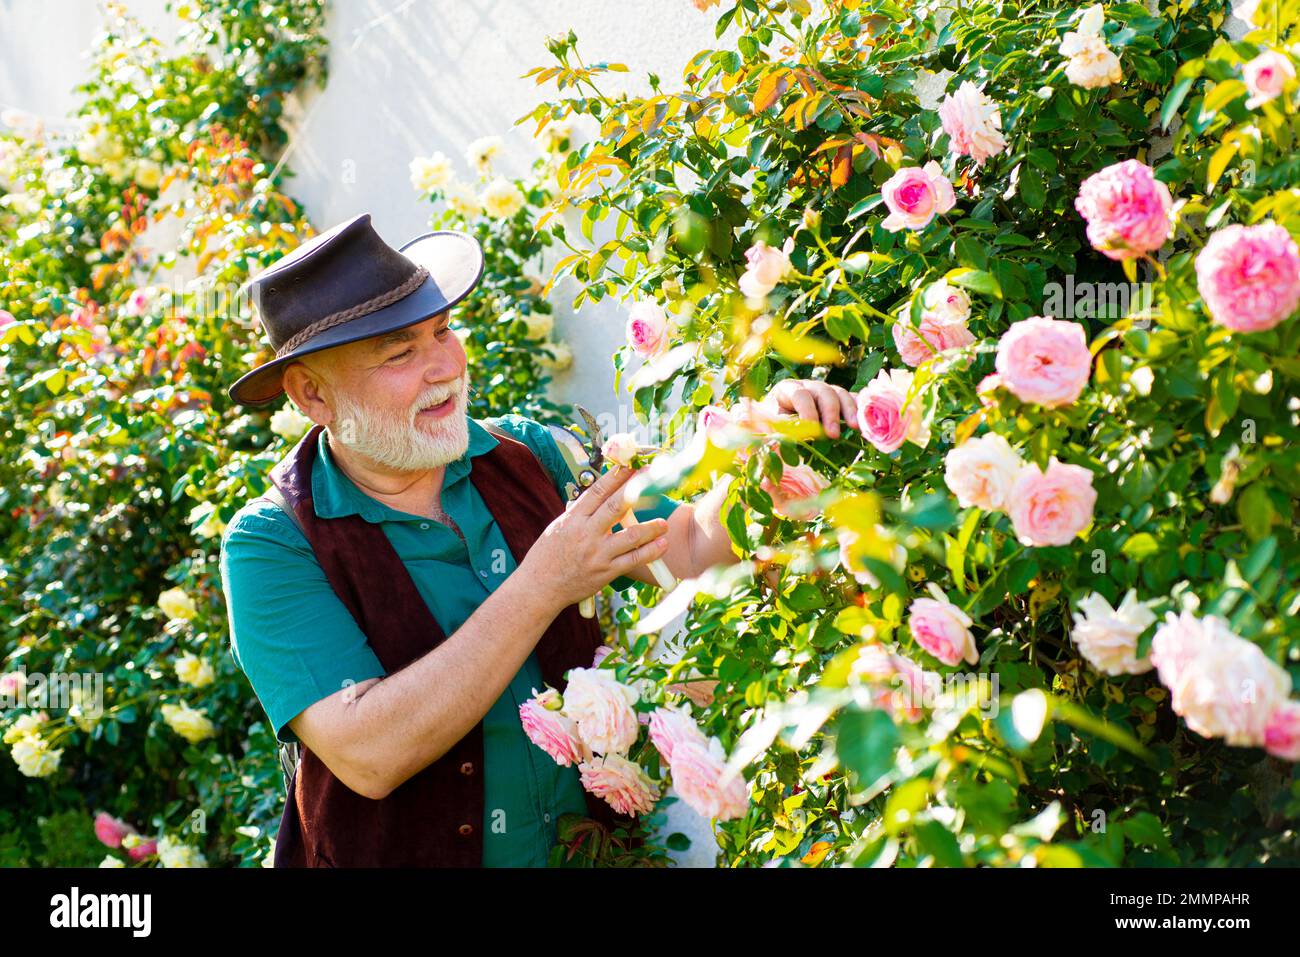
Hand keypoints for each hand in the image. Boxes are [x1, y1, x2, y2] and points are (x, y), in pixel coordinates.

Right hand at [519, 466, 669, 610]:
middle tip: (653, 480)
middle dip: (637, 491)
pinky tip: (662, 544)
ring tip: (664, 523)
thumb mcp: (559, 527)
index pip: (598, 492)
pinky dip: (650, 552)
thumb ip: (580, 513)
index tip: (631, 466)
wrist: (540, 588)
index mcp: (573, 519)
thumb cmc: (548, 556)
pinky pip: (633, 560)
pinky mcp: (605, 572)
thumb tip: (599, 495)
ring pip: (630, 535)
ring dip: (650, 527)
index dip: (616, 477)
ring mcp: (597, 553)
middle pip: (616, 507)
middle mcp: (586, 533)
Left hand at [763, 378, 859, 438]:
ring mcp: (824, 391)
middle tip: (833, 435)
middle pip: (824, 392)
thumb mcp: (769, 425)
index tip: (811, 429)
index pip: (801, 394)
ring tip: (855, 428)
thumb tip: (796, 433)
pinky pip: (851, 399)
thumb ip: (780, 427)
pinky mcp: (836, 399)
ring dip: (849, 410)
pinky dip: (860, 406)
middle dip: (830, 413)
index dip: (807, 411)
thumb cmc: (770, 423)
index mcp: (787, 389)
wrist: (772, 420)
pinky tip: (867, 418)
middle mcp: (807, 386)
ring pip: (840, 393)